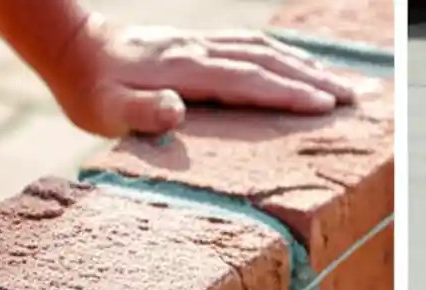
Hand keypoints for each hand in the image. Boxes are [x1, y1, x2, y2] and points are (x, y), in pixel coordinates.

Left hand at [54, 18, 362, 136]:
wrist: (72, 47)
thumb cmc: (90, 91)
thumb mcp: (106, 111)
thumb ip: (143, 112)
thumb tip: (177, 109)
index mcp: (186, 71)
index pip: (248, 80)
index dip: (287, 93)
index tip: (324, 106)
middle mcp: (201, 51)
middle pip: (268, 61)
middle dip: (313, 80)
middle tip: (353, 99)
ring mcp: (202, 43)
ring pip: (265, 49)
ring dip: (305, 66)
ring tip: (339, 84)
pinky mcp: (200, 42)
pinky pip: (251, 43)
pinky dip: (283, 54)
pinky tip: (299, 65)